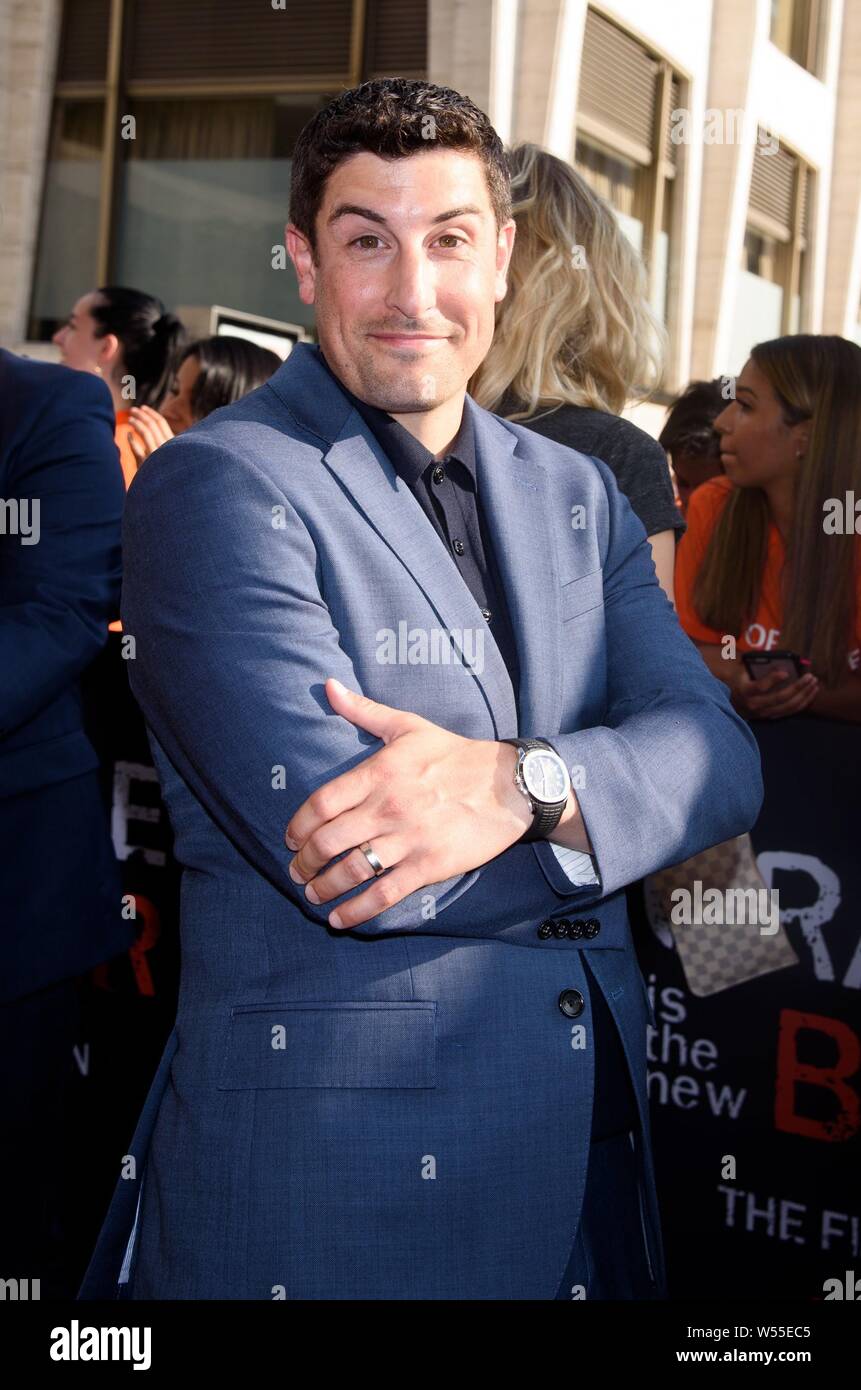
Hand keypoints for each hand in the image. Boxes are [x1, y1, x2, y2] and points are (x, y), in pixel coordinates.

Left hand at [127, 405, 174, 467]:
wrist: (169, 493)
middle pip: (152, 424)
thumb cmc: (167, 473)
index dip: (151, 413)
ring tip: (129, 419)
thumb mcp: (165, 455)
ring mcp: (157, 454)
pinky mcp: (148, 464)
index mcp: (173, 443)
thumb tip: (139, 431)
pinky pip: (137, 447)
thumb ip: (156, 442)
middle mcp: (167, 447)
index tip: (142, 408)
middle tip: (132, 410)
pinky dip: (132, 440)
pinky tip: (128, 435)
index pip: (161, 423)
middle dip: (141, 415)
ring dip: (136, 423)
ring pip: (145, 432)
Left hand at [285, 678, 532, 928]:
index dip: (298, 826)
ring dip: (324, 887)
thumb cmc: (454, 754)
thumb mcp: (408, 726)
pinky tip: (339, 920)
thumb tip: (329, 686)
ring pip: (351, 871)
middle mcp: (388, 807)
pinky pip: (383, 894)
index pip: (321, 803)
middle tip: (297, 871)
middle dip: (305, 862)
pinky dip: (356, 911)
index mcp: (379, 773)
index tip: (290, 839)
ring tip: (313, 894)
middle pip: (328, 841)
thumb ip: (363, 711)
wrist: (508, 785)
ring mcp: (407, 838)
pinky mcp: (428, 866)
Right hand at [731, 665, 818, 719]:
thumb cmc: (740, 681)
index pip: (760, 687)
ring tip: (814, 683)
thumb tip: (779, 661)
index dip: (773, 680)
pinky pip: (791, 711)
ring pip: (788, 706)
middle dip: (797, 687)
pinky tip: (811, 693)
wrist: (732, 702)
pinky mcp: (771, 716)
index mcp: (745, 691)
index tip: (786, 672)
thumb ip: (757, 664)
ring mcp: (764, 713)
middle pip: (780, 698)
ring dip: (804, 695)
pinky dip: (803, 702)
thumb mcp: (743, 670)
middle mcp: (754, 705)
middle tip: (810, 676)